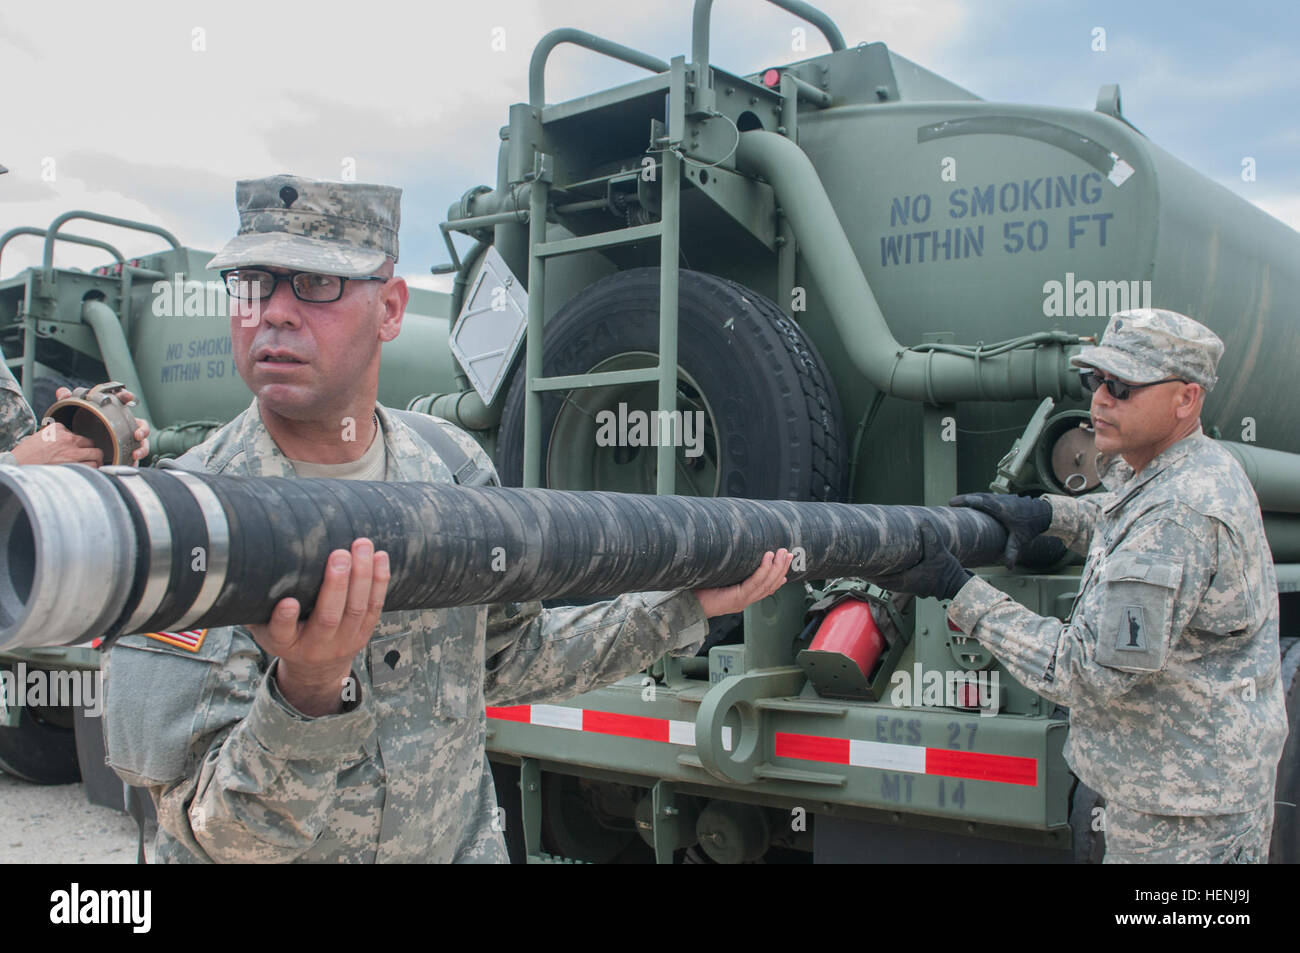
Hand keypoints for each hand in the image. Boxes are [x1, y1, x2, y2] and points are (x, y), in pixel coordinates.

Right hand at [9, 422, 102, 465]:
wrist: (19, 465)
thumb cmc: (27, 454)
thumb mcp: (40, 436)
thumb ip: (56, 435)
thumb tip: (67, 437)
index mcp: (59, 429)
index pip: (77, 434)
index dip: (78, 443)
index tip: (77, 448)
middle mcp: (68, 439)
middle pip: (90, 443)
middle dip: (90, 450)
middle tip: (90, 456)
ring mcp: (73, 453)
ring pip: (96, 454)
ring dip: (96, 459)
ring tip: (94, 463)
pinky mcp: (75, 465)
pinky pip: (92, 466)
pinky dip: (94, 469)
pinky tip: (91, 471)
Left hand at [54, 385, 150, 462]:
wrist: (80, 443)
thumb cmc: (80, 424)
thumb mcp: (73, 412)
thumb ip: (68, 400)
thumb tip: (63, 392)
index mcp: (114, 412)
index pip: (124, 402)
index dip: (127, 397)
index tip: (127, 397)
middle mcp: (125, 425)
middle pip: (140, 425)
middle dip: (142, 429)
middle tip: (137, 434)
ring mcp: (127, 439)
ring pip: (141, 442)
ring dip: (142, 447)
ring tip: (135, 453)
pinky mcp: (125, 452)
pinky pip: (135, 456)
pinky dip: (135, 460)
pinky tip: (130, 461)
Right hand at [248, 538, 390, 715]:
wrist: (316, 668)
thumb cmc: (285, 635)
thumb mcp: (263, 626)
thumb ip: (255, 605)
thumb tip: (234, 566)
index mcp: (285, 644)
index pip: (282, 633)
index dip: (285, 619)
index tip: (287, 602)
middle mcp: (315, 646)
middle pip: (328, 618)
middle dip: (336, 585)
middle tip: (339, 554)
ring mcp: (343, 641)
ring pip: (356, 610)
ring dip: (363, 576)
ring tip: (363, 546)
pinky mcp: (364, 634)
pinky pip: (375, 607)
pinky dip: (380, 582)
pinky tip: (381, 558)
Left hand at [693, 548, 794, 617]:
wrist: (689, 605)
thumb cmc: (700, 592)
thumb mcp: (721, 580)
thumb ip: (731, 573)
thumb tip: (735, 557)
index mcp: (743, 597)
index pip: (767, 587)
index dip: (778, 576)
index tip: (786, 564)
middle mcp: (746, 599)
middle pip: (771, 585)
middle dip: (781, 568)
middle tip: (787, 554)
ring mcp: (743, 600)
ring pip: (767, 583)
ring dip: (777, 567)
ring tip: (782, 554)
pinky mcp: (738, 598)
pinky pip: (755, 583)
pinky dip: (763, 570)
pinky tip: (768, 559)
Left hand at [866, 522, 971, 600]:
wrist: (958, 585)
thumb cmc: (948, 571)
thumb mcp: (939, 551)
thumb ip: (931, 536)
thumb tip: (923, 522)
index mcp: (907, 580)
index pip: (882, 579)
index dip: (869, 575)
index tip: (859, 567)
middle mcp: (906, 586)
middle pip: (882, 582)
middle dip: (871, 574)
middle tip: (859, 564)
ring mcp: (910, 588)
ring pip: (889, 584)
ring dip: (879, 576)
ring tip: (869, 565)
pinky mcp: (915, 586)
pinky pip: (897, 583)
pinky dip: (889, 576)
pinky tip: (888, 567)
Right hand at [949, 492, 1051, 568]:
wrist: (1043, 513)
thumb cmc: (1030, 527)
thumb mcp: (1020, 540)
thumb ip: (1012, 551)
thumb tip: (1009, 567)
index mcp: (1004, 510)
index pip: (986, 504)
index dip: (973, 502)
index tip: (960, 502)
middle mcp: (1002, 501)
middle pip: (980, 497)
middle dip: (965, 498)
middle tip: (951, 501)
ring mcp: (1002, 498)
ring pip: (983, 495)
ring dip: (969, 497)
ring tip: (955, 501)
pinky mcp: (1001, 497)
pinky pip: (987, 496)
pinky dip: (977, 498)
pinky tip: (969, 501)